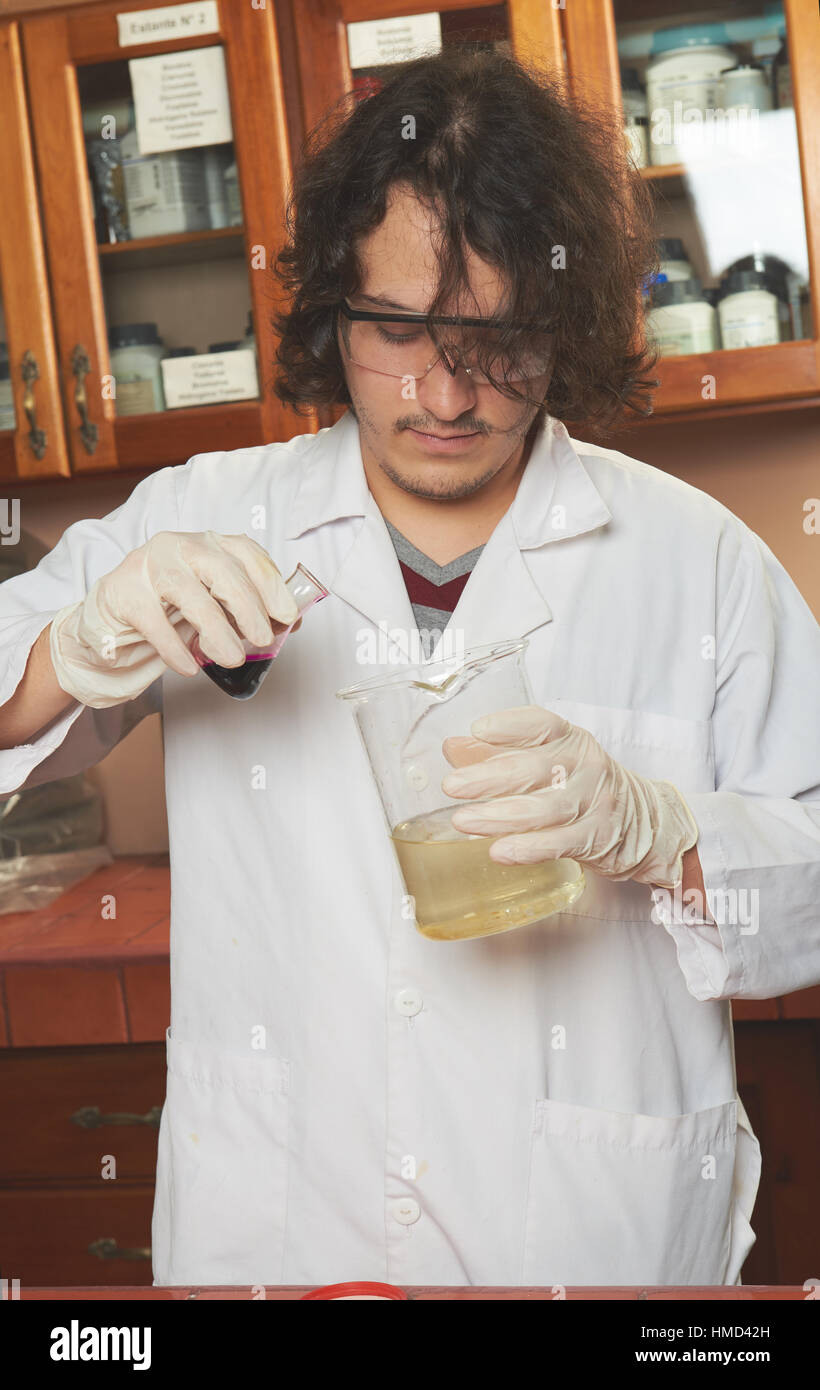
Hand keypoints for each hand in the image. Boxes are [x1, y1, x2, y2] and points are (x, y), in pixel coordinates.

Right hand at [49, 531, 299, 708]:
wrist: (115, 611)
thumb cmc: (172, 605)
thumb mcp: (214, 600)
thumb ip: (248, 608)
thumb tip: (290, 624)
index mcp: (209, 544)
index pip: (246, 552)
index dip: (270, 584)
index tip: (287, 616)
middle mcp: (180, 546)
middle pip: (220, 570)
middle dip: (247, 606)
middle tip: (262, 640)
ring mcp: (149, 565)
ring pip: (187, 593)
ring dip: (215, 628)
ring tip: (233, 658)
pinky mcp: (124, 592)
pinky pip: (153, 621)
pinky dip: (174, 648)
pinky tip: (189, 667)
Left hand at [440, 704, 698, 889]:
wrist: (643, 822)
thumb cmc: (582, 785)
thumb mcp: (549, 760)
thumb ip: (500, 753)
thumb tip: (452, 748)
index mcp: (571, 740)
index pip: (543, 724)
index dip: (510, 726)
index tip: (477, 730)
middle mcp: (585, 766)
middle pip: (535, 768)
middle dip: (489, 777)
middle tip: (452, 786)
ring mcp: (593, 803)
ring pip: (544, 808)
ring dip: (499, 816)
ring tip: (463, 820)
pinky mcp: (596, 839)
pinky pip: (559, 843)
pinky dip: (528, 848)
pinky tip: (499, 850)